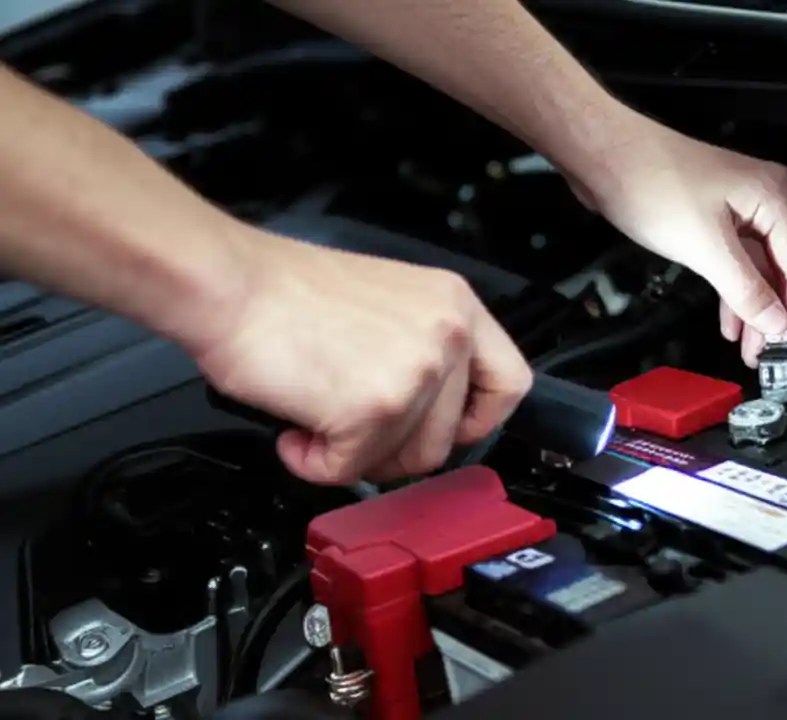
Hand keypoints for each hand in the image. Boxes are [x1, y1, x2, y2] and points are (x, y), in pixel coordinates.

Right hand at [189, 229, 531, 484]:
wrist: (227, 284)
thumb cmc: (285, 292)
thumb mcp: (390, 304)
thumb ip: (424, 350)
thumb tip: (432, 415)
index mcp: (456, 305)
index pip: (510, 385)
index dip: (476, 421)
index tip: (443, 429)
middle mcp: (447, 336)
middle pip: (450, 439)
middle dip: (395, 448)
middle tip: (351, 428)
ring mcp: (416, 374)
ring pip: (405, 462)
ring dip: (355, 455)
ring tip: (317, 419)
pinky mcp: (374, 409)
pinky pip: (352, 470)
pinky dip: (314, 463)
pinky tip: (295, 429)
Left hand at [574, 116, 786, 366]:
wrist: (604, 154)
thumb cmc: (653, 185)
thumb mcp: (705, 246)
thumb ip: (745, 288)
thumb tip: (777, 322)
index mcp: (774, 199)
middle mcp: (765, 201)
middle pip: (783, 270)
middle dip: (777, 317)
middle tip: (775, 360)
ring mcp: (739, 210)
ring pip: (757, 271)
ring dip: (754, 311)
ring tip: (752, 352)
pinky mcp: (713, 218)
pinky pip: (734, 263)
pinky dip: (733, 293)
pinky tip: (731, 323)